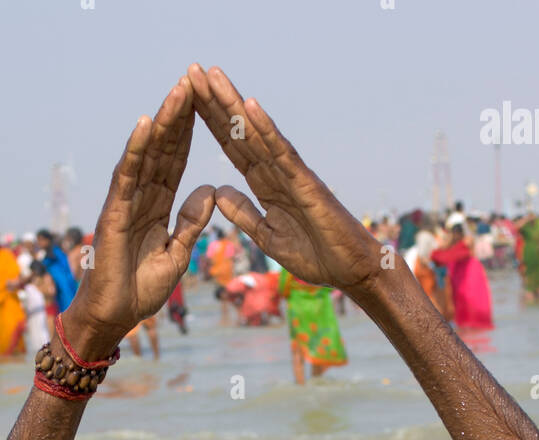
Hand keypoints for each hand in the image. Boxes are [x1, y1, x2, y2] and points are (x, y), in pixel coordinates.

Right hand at [63, 77, 214, 356]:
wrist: (115, 317)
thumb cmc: (140, 290)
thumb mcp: (178, 254)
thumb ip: (191, 222)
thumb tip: (209, 191)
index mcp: (157, 207)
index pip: (176, 163)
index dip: (190, 134)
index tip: (206, 105)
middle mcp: (140, 197)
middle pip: (163, 150)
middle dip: (179, 116)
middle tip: (195, 80)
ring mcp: (126, 202)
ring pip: (147, 154)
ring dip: (163, 122)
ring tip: (179, 91)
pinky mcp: (114, 213)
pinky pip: (127, 176)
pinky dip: (137, 149)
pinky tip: (147, 124)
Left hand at [187, 64, 380, 294]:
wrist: (350, 270)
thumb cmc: (316, 255)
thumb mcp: (267, 237)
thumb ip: (245, 214)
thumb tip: (219, 193)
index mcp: (266, 185)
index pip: (233, 148)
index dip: (210, 124)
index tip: (188, 99)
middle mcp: (277, 172)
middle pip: (240, 132)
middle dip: (215, 103)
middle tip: (192, 71)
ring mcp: (291, 174)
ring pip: (257, 134)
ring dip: (233, 104)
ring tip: (212, 76)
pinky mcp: (306, 183)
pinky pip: (282, 153)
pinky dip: (266, 130)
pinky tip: (249, 106)